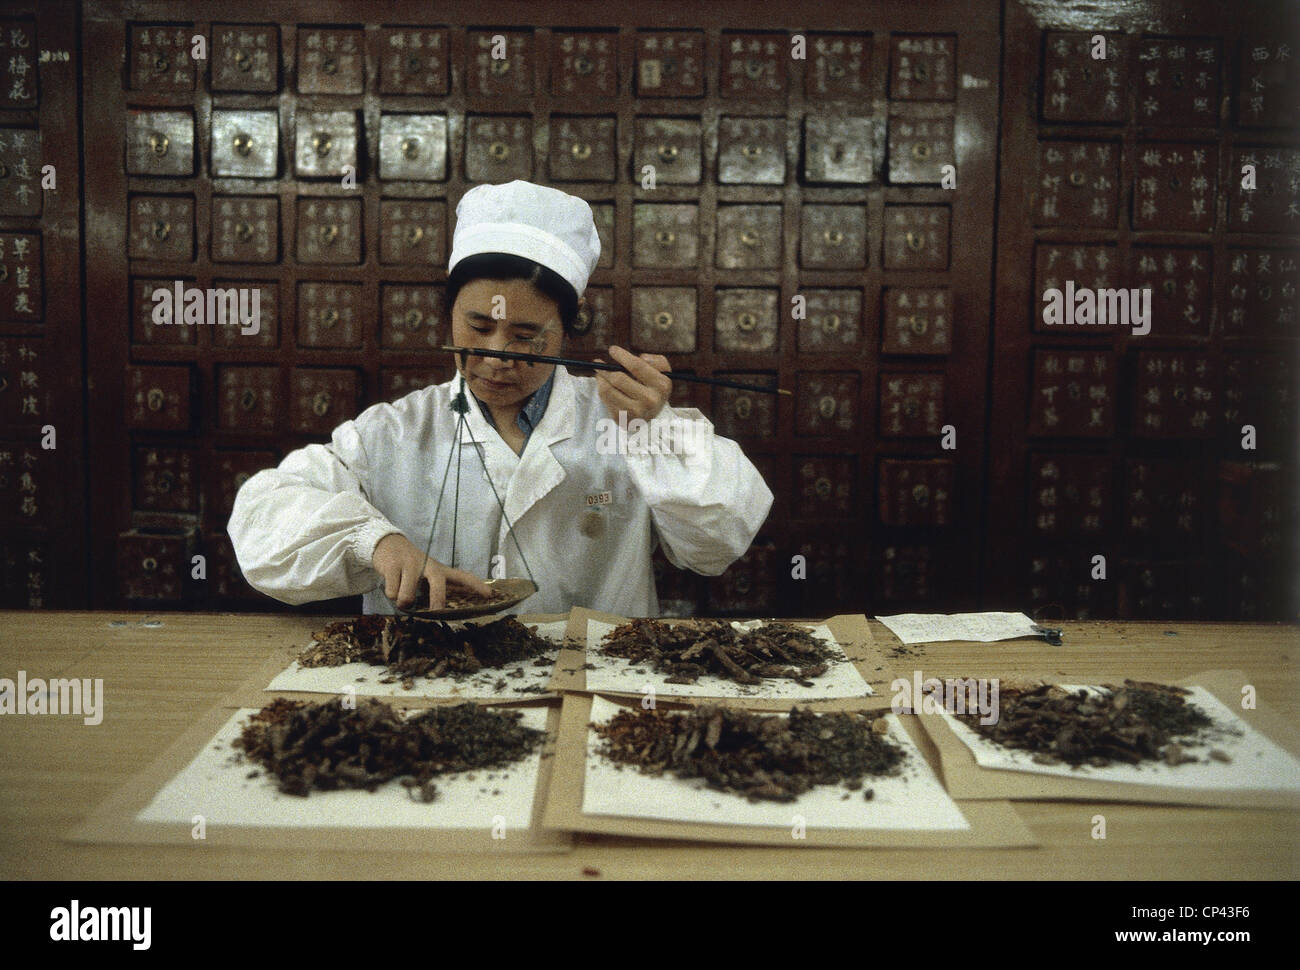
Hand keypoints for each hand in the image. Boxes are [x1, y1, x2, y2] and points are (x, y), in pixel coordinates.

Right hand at [371, 533, 491, 609]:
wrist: (387, 544)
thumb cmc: (410, 566)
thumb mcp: (426, 575)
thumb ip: (433, 590)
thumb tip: (436, 612)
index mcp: (440, 569)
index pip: (462, 576)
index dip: (476, 585)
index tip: (489, 594)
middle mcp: (428, 565)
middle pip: (438, 583)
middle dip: (438, 598)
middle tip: (437, 611)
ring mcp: (411, 564)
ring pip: (407, 596)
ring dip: (402, 601)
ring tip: (400, 594)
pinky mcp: (393, 565)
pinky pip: (392, 592)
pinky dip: (390, 593)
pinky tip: (391, 582)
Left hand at [595, 344, 672, 422]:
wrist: (651, 417)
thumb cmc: (654, 389)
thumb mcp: (663, 373)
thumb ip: (657, 361)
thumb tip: (642, 357)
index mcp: (661, 386)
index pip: (637, 366)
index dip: (622, 356)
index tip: (612, 349)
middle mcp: (650, 400)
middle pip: (619, 378)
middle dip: (606, 368)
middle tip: (598, 362)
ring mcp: (635, 412)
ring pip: (608, 389)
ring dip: (601, 377)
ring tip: (599, 372)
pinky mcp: (623, 419)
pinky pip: (605, 399)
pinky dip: (601, 388)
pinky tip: (602, 384)